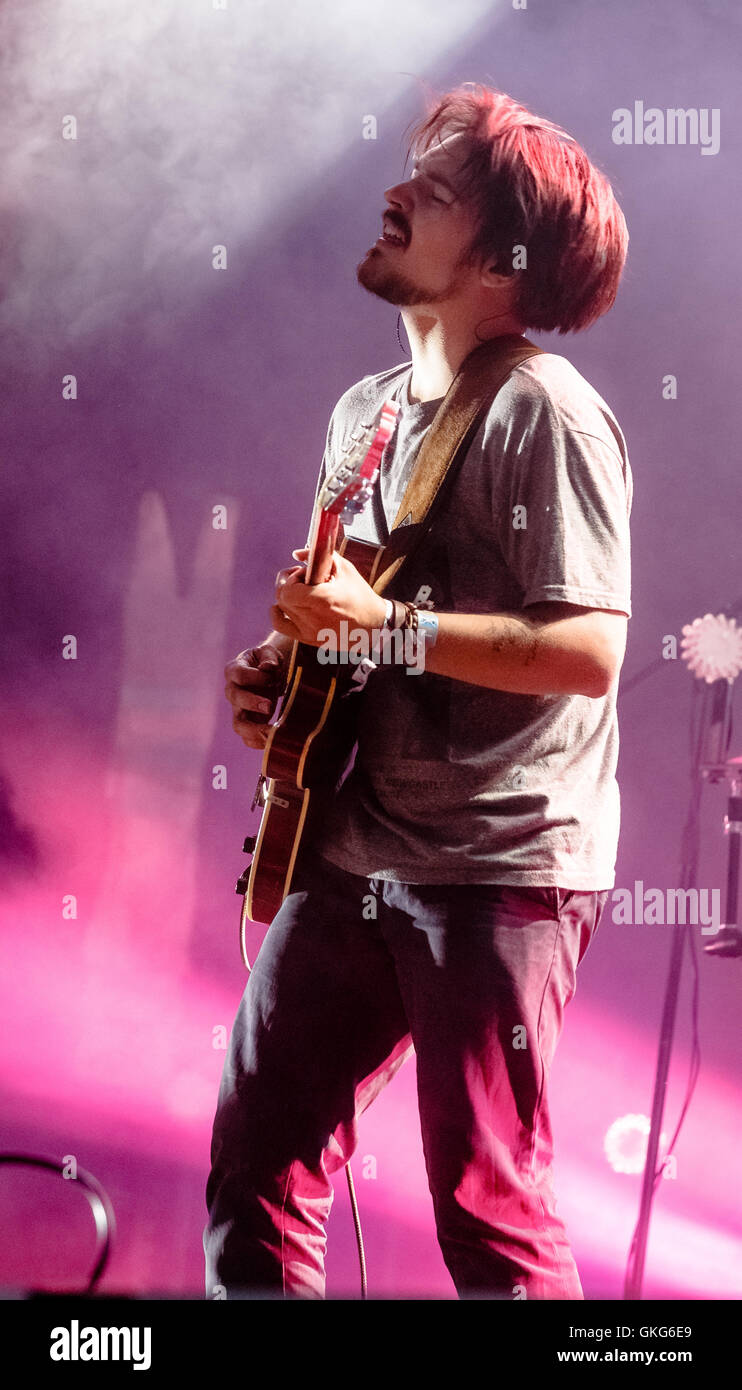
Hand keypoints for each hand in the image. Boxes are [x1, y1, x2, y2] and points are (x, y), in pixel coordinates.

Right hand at [225, 641, 287, 748]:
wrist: (270, 674)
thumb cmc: (267, 661)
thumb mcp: (269, 652)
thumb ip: (269, 656)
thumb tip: (268, 667)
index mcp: (234, 670)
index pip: (238, 674)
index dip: (255, 677)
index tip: (272, 677)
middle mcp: (233, 691)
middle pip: (235, 699)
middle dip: (252, 703)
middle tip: (270, 706)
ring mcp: (239, 710)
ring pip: (238, 724)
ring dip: (254, 730)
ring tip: (272, 733)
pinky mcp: (249, 723)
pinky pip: (247, 738)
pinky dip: (258, 742)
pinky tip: (273, 742)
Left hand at [271, 548, 387, 647]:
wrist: (373, 625)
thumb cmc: (360, 596)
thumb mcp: (345, 569)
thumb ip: (320, 556)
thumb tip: (297, 553)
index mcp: (323, 599)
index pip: (289, 589)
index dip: (293, 578)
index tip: (305, 573)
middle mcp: (314, 618)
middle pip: (282, 597)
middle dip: (289, 583)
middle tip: (301, 578)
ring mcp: (309, 631)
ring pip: (281, 609)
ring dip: (287, 596)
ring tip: (300, 591)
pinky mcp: (308, 638)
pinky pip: (280, 626)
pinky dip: (277, 614)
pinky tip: (285, 606)